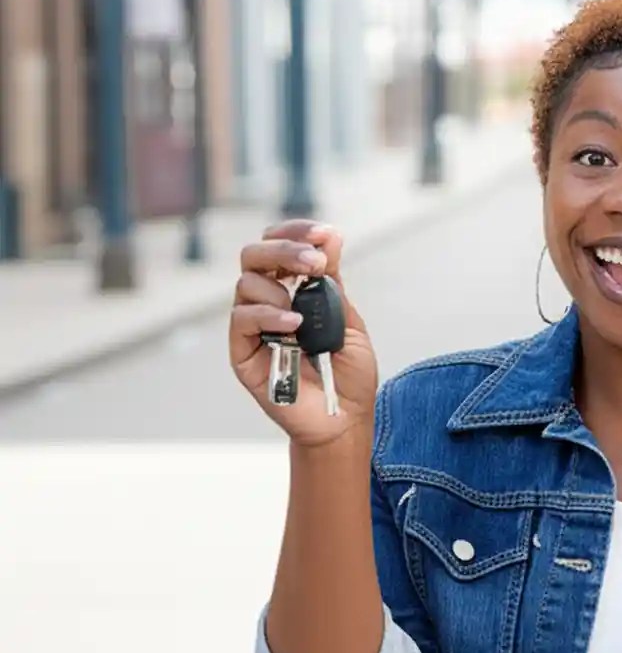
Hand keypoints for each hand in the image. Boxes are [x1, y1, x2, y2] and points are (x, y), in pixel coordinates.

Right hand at [229, 220, 378, 446]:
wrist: (343, 420)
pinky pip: (241, 319)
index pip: (282, 245)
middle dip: (285, 249)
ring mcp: (254, 326)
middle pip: (255, 255)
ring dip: (279, 287)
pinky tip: (293, 326)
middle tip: (314, 262)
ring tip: (304, 314)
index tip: (325, 234)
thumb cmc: (347, 375)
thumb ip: (333, 284)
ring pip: (246, 282)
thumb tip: (331, 238)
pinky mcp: (242, 351)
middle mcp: (270, 301)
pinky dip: (267, 315)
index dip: (298, 232)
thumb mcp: (349, 322)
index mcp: (296, 289)